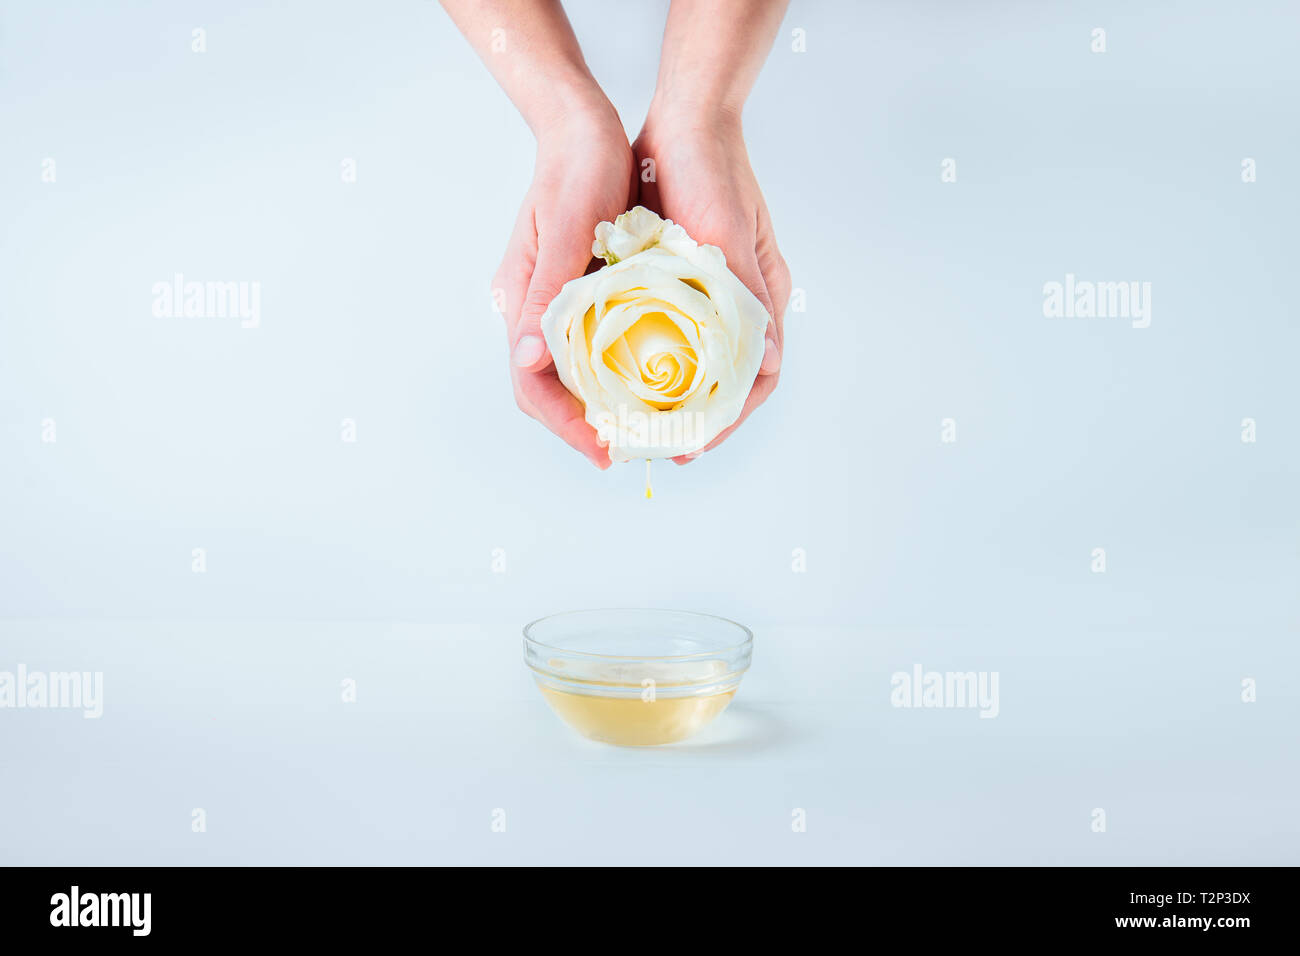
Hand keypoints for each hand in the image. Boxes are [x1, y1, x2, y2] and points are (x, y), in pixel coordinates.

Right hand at [493, 103, 633, 468]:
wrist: (584, 127)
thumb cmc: (576, 171)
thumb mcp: (567, 230)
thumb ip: (546, 294)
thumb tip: (527, 361)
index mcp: (522, 299)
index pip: (532, 386)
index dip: (565, 426)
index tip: (603, 452)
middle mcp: (534, 310)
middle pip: (549, 390)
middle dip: (584, 427)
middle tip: (630, 451)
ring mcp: (556, 303)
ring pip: (572, 374)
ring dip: (601, 407)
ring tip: (643, 431)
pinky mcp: (582, 292)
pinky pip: (595, 347)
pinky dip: (618, 374)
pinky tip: (651, 384)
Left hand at [633, 104, 789, 462]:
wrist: (685, 117)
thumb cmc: (713, 169)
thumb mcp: (728, 234)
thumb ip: (745, 296)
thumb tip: (765, 363)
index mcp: (762, 296)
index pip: (758, 378)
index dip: (729, 418)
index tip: (694, 445)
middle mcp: (739, 301)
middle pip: (726, 378)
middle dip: (695, 419)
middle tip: (657, 446)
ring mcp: (709, 292)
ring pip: (696, 361)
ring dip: (671, 395)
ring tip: (636, 421)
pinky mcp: (680, 279)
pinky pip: (667, 331)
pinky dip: (649, 359)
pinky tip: (618, 373)